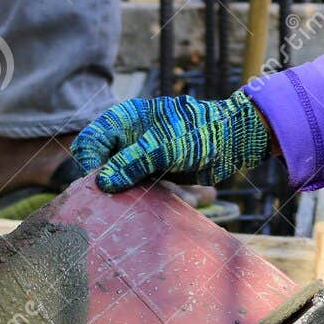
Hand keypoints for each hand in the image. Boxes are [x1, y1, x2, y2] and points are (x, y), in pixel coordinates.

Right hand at [70, 92, 271, 192]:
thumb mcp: (164, 147)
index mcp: (124, 120)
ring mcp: (139, 156)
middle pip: (101, 165)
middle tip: (117, 204)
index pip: (90, 143)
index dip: (90, 166)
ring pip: (118, 181)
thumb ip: (132, 163)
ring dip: (128, 196)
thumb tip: (103, 183)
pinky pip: (138, 190)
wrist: (233, 141)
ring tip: (142, 204)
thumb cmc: (200, 133)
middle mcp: (127, 138)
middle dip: (107, 186)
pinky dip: (146, 198)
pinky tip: (162, 201)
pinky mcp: (153, 172)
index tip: (101, 188)